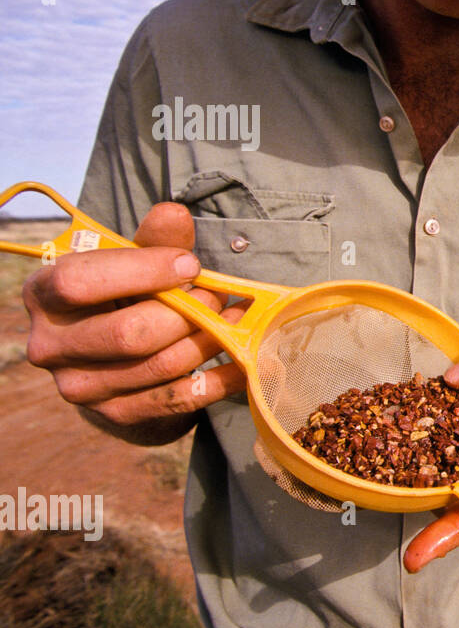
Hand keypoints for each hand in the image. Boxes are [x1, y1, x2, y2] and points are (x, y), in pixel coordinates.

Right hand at [23, 202, 247, 443]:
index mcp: (44, 295)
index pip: (80, 282)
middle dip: (187, 311)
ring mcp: (81, 387)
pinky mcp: (116, 414)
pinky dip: (220, 378)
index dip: (141, 271)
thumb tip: (174, 214)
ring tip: (236, 319)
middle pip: (128, 333)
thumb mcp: (132, 261)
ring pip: (160, 365)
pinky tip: (245, 360)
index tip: (190, 263)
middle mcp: (51, 346)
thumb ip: (153, 240)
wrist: (117, 357)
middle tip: (219, 296)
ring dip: (209, 339)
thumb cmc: (124, 294)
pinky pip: (179, 398)